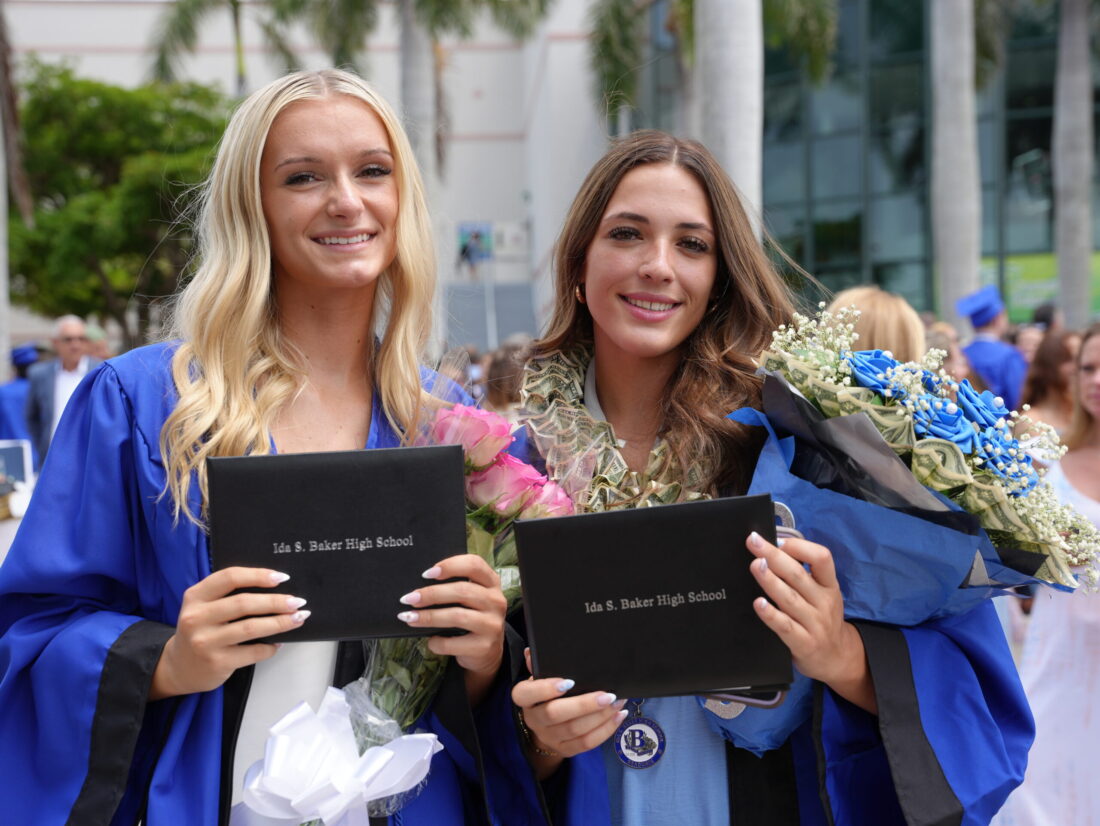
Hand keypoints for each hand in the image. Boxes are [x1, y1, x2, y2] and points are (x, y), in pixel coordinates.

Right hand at [150, 567, 307, 699]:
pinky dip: (270, 647)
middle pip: (244, 603)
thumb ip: (228, 595)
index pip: (230, 577)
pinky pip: (253, 652)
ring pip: (251, 628)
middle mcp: (197, 617)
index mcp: (195, 596)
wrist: (178, 667)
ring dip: (280, 622)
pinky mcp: (216, 662)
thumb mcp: (204, 607)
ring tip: (297, 618)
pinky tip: (279, 643)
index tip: (282, 578)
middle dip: (276, 601)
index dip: (258, 575)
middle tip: (297, 602)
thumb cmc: (201, 630)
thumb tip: (275, 588)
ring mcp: (205, 641)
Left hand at [396, 554, 506, 703]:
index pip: (474, 564)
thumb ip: (454, 588)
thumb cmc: (470, 617)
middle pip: (462, 591)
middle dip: (431, 594)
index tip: (426, 573)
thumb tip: (418, 589)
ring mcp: (492, 624)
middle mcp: (496, 601)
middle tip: (409, 599)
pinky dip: (437, 642)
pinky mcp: (484, 646)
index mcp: (491, 582)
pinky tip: (431, 640)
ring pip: (457, 616)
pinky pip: (453, 642)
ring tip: (410, 618)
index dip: (450, 566)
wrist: (487, 651)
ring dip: (429, 617)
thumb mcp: (471, 598)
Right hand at [511, 648, 625, 778]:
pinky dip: (606, 729)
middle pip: (555, 714)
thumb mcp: (540, 678)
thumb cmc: (546, 694)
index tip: (568, 681)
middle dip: (584, 705)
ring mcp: (549, 737)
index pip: (526, 694)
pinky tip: (618, 715)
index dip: (545, 689)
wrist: (545, 725)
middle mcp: (534, 719)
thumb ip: (539, 665)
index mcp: (525, 698)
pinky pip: (587, 743)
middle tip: (607, 695)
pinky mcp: (565, 749)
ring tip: (617, 701)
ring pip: (575, 730)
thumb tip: (531, 651)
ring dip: (600, 716)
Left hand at [746, 532, 876, 713]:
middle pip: (798, 575)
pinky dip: (771, 614)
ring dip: (770, 580)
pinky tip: (758, 604)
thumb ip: (803, 576)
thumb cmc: (822, 619)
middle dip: (774, 555)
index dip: (799, 547)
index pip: (822, 558)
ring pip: (790, 598)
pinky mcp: (804, 643)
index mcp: (829, 586)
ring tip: (755, 565)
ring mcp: (815, 624)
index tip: (778, 540)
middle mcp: (824, 602)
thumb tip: (771, 552)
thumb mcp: (823, 594)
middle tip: (754, 542)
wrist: (838, 658)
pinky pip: (785, 627)